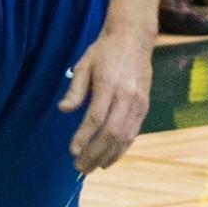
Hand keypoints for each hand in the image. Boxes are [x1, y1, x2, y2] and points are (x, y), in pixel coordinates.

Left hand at [58, 26, 153, 172]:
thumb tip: (62, 110)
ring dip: (108, 156)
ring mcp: (139, 103)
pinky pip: (133, 133)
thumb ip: (75, 90)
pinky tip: (110, 158)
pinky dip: (122, 149)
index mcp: (109, 84)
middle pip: (111, 132)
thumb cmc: (104, 51)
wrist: (133, 39)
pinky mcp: (145, 107)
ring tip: (93, 167)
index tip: (73, 151)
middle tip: (80, 167)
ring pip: (125, 137)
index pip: (96, 117)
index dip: (84, 136)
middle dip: (95, 153)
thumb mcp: (84, 64)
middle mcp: (127, 96)